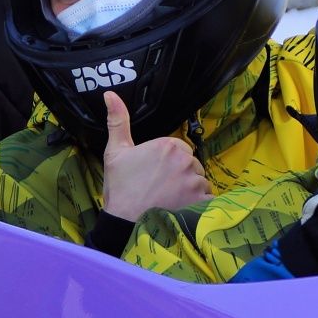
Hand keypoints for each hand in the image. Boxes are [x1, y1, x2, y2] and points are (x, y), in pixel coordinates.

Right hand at [99, 90, 208, 221]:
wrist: (125, 223)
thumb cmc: (120, 188)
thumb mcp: (114, 152)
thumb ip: (118, 121)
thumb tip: (109, 94)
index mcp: (168, 146)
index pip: (180, 150)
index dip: (168, 163)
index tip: (155, 175)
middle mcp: (185, 161)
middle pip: (191, 165)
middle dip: (181, 175)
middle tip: (161, 189)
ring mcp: (195, 182)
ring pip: (200, 182)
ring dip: (190, 190)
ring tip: (170, 201)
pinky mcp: (202, 201)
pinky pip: (207, 199)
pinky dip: (198, 205)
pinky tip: (181, 209)